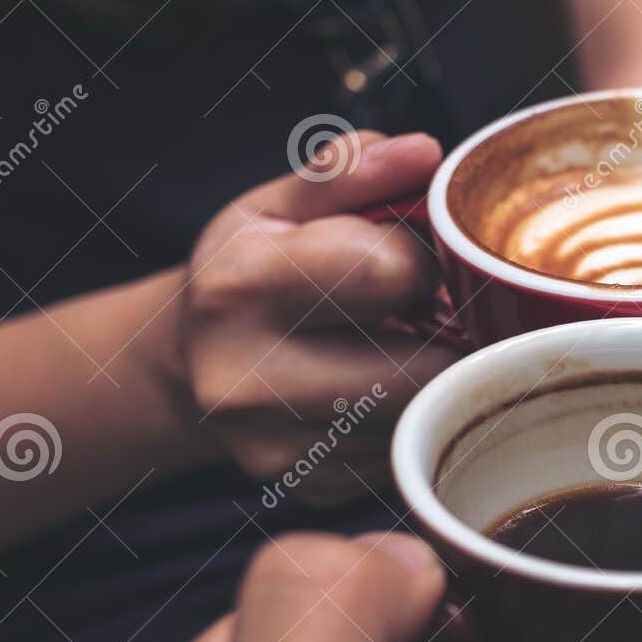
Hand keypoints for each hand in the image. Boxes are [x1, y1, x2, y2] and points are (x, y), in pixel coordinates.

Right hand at [178, 132, 460, 503]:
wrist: (192, 364)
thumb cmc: (252, 271)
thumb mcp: (282, 205)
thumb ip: (350, 172)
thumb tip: (425, 152)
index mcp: (239, 287)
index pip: (390, 271)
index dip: (425, 261)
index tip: (413, 260)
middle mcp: (245, 378)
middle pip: (418, 366)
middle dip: (448, 333)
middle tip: (434, 312)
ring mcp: (275, 447)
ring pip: (422, 417)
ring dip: (441, 380)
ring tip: (414, 346)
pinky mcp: (310, 488)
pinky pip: (408, 454)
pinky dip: (417, 420)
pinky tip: (391, 391)